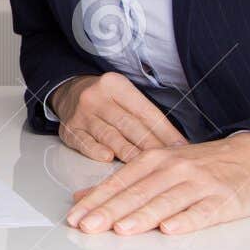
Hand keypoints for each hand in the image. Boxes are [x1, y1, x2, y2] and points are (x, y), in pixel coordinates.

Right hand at [50, 72, 185, 161]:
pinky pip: (84, 142)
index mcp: (116, 85)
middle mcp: (96, 98)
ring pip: (109, 135)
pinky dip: (96, 151)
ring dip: (128, 152)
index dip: (165, 131)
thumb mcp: (125, 96)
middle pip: (128, 124)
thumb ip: (146, 116)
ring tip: (145, 164)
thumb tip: (177, 143)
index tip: (180, 148)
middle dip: (151, 145)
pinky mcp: (69, 130)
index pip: (145, 111)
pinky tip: (107, 158)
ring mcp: (81, 114)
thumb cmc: (106, 99)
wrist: (68, 92)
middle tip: (168, 161)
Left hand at [66, 132, 249, 236]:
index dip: (96, 201)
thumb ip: (123, 183)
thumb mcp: (160, 166)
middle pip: (138, 192)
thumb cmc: (200, 166)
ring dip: (142, 216)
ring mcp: (199, 184)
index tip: (75, 217)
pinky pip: (202, 212)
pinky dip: (186, 221)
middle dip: (110, 211)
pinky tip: (171, 230)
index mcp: (154, 160)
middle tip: (88, 227)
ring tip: (121, 229)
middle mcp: (174, 169)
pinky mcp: (223, 200)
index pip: (119, 182)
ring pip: (166, 201)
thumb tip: (83, 198)